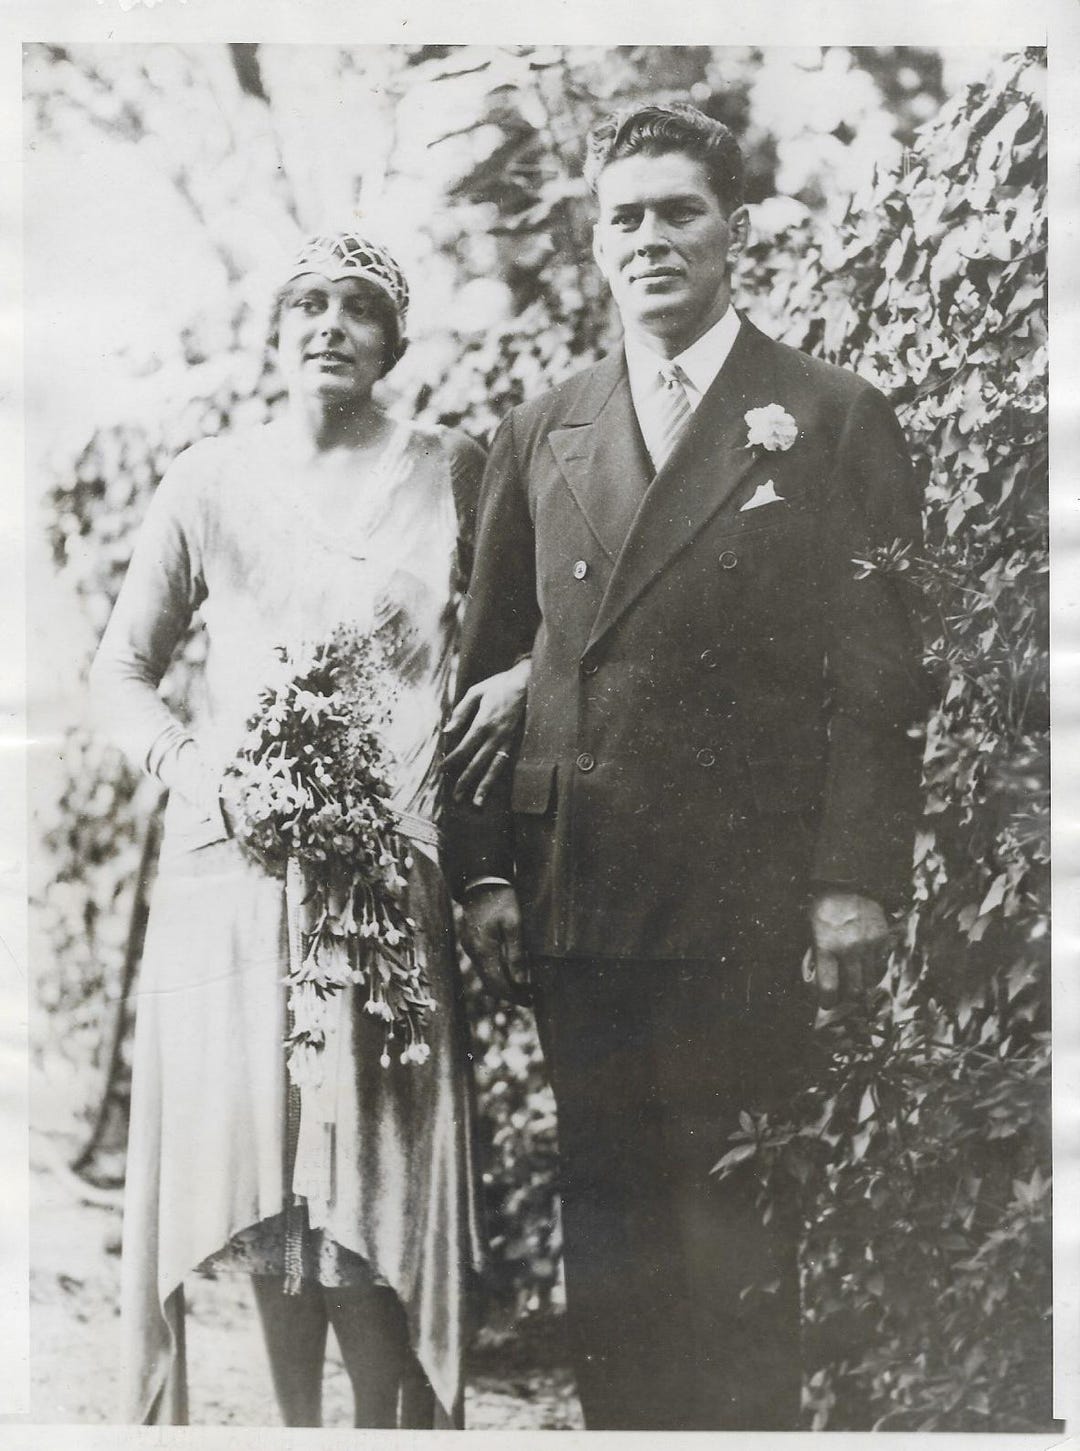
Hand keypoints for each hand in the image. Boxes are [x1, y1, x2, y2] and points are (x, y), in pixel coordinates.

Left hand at [443, 657, 530, 806]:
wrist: (527, 683)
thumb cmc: (498, 685)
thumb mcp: (476, 692)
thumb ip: (460, 712)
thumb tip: (447, 731)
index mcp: (484, 722)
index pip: (465, 746)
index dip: (453, 759)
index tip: (443, 769)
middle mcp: (497, 735)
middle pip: (479, 763)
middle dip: (466, 780)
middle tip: (456, 796)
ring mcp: (507, 740)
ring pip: (494, 768)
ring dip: (484, 786)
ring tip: (476, 803)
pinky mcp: (514, 742)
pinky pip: (504, 763)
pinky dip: (496, 777)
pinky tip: (490, 787)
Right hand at [460, 884, 530, 1001]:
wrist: (481, 882)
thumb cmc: (501, 899)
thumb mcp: (514, 923)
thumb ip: (516, 953)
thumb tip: (521, 981)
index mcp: (484, 949)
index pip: (498, 983)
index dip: (514, 995)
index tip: (530, 1001)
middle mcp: (473, 952)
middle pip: (490, 984)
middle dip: (509, 994)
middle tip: (529, 999)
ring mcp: (469, 948)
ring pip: (485, 976)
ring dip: (502, 985)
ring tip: (523, 988)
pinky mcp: (470, 942)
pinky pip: (482, 966)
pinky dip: (495, 973)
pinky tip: (509, 972)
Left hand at [807, 891, 889, 1007]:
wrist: (850, 883)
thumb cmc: (825, 907)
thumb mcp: (812, 929)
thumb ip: (817, 954)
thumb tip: (820, 980)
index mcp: (826, 946)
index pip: (829, 986)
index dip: (828, 1000)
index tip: (827, 1003)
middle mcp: (849, 949)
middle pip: (854, 989)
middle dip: (849, 998)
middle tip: (845, 997)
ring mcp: (868, 944)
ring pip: (870, 979)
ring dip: (863, 984)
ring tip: (857, 983)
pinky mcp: (882, 938)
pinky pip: (881, 964)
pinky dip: (875, 969)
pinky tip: (867, 965)